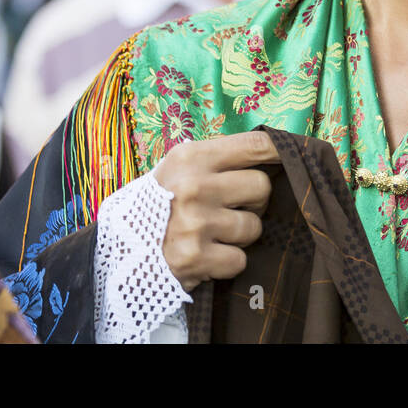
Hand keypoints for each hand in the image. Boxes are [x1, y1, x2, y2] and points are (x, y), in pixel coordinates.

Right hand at [154, 132, 278, 290]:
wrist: (119, 253)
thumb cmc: (158, 206)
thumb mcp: (178, 170)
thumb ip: (217, 160)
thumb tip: (271, 151)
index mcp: (190, 157)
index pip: (255, 145)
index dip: (280, 152)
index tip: (288, 158)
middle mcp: (193, 186)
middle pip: (262, 186)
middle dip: (253, 201)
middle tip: (230, 208)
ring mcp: (195, 223)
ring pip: (254, 226)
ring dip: (240, 235)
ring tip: (214, 234)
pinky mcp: (196, 258)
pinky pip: (240, 259)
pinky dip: (227, 263)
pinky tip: (207, 256)